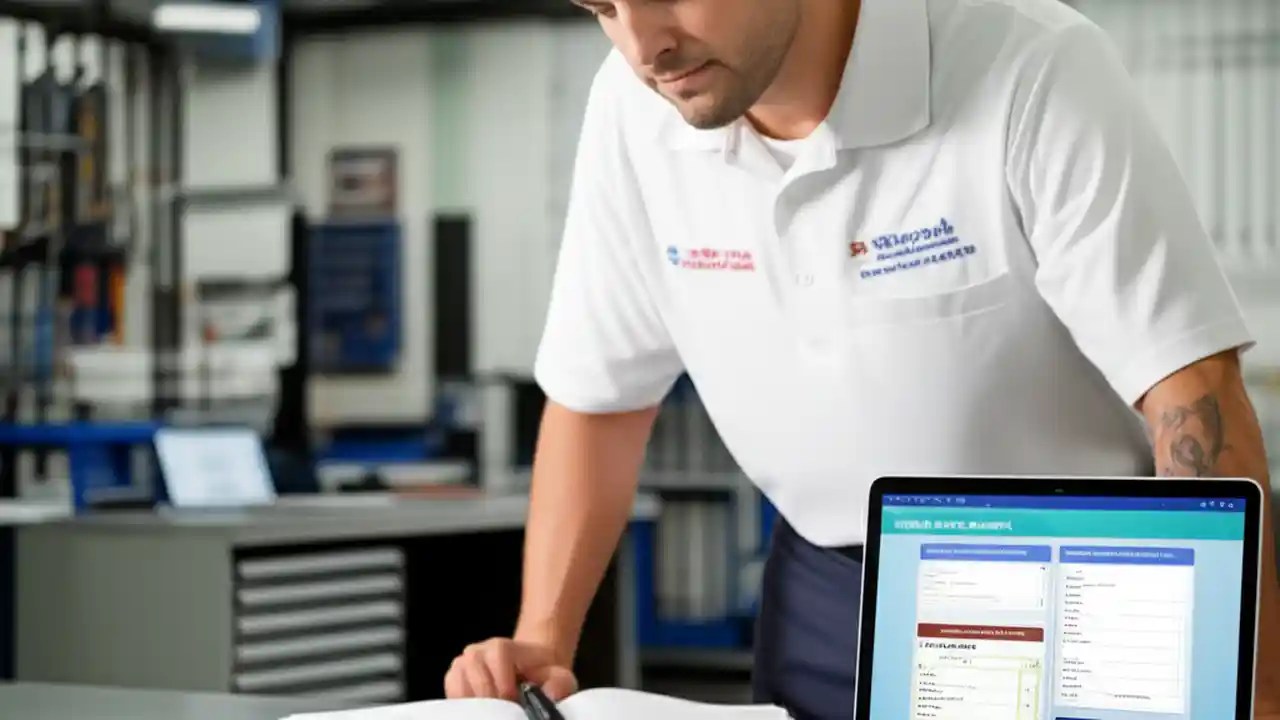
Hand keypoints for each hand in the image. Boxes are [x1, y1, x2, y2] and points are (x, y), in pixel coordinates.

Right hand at [444, 638, 577, 701]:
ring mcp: (461, 665)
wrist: (531, 673)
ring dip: (475, 702)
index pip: (496, 656)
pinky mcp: (453, 680)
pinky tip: (480, 712)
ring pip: (458, 682)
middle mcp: (477, 652)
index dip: (503, 681)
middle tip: (503, 710)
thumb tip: (548, 695)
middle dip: (489, 695)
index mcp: (502, 647)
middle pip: (472, 667)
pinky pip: (450, 693)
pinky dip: (463, 705)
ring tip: (492, 711)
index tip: (514, 700)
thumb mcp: (560, 678)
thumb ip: (558, 684)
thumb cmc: (543, 676)